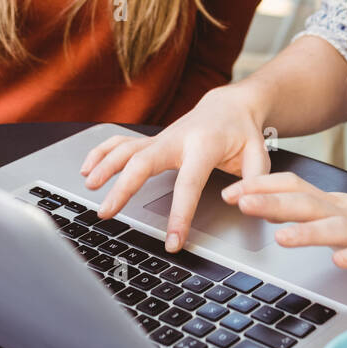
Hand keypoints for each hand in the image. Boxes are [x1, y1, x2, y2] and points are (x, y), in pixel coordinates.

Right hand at [79, 86, 271, 251]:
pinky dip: (102, 152)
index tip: (172, 242)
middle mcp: (177, 139)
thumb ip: (253, 180)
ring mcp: (161, 138)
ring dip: (105, 165)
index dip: (180, 215)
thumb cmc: (243, 133)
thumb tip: (237, 201)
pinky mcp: (153, 140)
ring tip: (89, 187)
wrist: (230, 106)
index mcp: (204, 145)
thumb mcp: (258, 154)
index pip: (189, 184)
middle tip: (107, 213)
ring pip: (127, 149)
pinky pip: (122, 142)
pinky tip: (88, 168)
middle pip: (143, 161)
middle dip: (123, 187)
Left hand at [222, 171, 346, 287]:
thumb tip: (267, 209)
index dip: (260, 188)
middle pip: (306, 203)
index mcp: (332, 205)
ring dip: (308, 232)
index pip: (293, 187)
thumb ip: (307, 213)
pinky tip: (341, 260)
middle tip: (241, 203)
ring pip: (336, 229)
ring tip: (282, 237)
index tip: (228, 191)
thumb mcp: (341, 215)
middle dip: (272, 203)